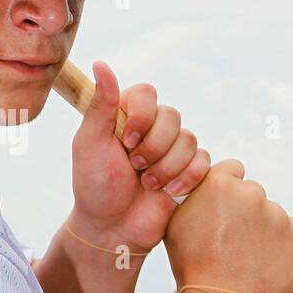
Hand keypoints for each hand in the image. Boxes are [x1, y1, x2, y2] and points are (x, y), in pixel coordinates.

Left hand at [69, 60, 210, 253]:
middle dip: (152, 148)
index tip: (125, 141)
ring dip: (165, 168)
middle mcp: (151, 128)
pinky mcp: (189, 170)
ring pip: (189, 139)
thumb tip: (100, 62)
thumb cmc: (95, 186)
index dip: (142, 116)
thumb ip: (99, 104)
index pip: (147, 93)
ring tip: (147, 185)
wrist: (113, 229)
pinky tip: (168, 192)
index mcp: (125, 115)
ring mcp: (172, 149)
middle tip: (134, 168)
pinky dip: (186, 178)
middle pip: (172, 116)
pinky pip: (203, 160)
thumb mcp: (89, 144)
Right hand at [164, 158, 292, 292]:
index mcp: (220, 184)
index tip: (222, 207)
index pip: (233, 169)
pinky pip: (288, 236)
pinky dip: (278, 247)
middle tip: (230, 240)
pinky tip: (259, 265)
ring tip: (243, 258)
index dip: (227, 188)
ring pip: (271, 216)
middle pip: (252, 193)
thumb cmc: (192, 264)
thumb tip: (204, 185)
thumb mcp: (177, 222)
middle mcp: (252, 193)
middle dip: (244, 211)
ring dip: (261, 230)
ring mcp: (277, 215)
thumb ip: (195, 195)